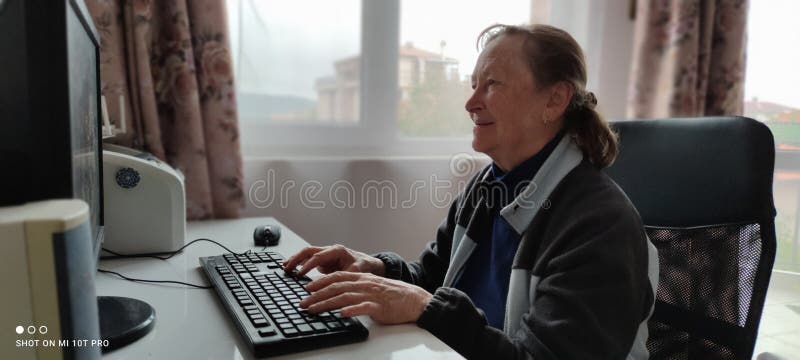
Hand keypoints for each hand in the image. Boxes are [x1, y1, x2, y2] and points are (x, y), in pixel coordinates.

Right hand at [283, 244, 385, 277]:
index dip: (308, 265)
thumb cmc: (365, 267)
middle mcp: (330, 250)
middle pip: (309, 251)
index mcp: (337, 251)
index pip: (318, 256)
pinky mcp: (324, 261)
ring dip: (295, 260)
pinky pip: (309, 260)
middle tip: (286, 268)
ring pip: (307, 254)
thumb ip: (345, 276)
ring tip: (285, 267)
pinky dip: (300, 263)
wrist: (370, 265)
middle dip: (296, 259)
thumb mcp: (357, 271)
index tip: (299, 274)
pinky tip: (292, 269)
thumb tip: (334, 284)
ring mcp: (326, 255)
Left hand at [299, 271, 432, 323]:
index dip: (320, 282)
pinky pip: (363, 307)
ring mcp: (371, 295)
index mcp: (361, 278)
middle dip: (317, 295)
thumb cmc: (392, 295)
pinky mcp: (379, 306)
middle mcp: (364, 284)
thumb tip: (338, 297)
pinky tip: (341, 314)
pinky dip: (351, 310)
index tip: (307, 288)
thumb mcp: (370, 287)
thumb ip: (355, 289)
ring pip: (344, 297)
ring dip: (327, 303)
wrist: (413, 299)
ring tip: (314, 309)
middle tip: (303, 302)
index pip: (336, 277)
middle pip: (336, 287)